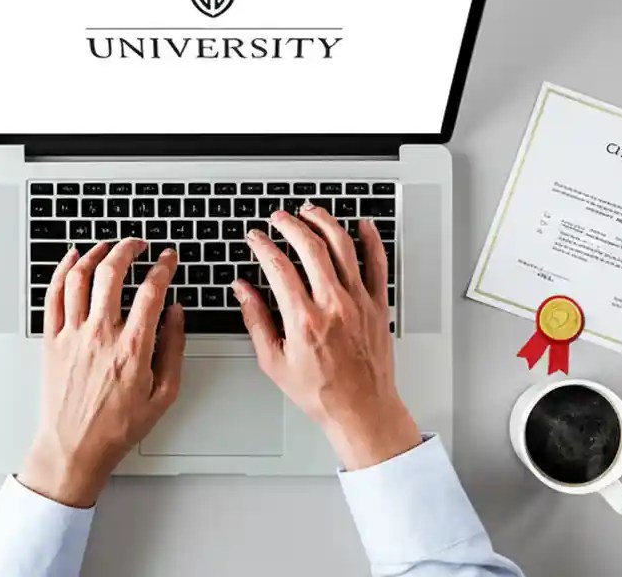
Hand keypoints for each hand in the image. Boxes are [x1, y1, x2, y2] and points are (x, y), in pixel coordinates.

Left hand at [19, 239, 184, 507]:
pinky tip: (72, 259)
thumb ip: (173, 349)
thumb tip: (176, 315)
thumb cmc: (117, 428)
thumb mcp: (163, 395)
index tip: (168, 259)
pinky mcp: (52, 341)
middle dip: (129, 249)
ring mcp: (72, 336)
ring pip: (79, 277)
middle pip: (112, 273)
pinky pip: (53, 295)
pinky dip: (62, 270)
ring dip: (96, 253)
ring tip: (108, 246)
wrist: (74, 449)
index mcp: (132, 349)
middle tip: (138, 244)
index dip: (163, 267)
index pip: (151, 292)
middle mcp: (100, 336)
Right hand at [232, 205, 420, 469]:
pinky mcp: (378, 305)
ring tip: (311, 212)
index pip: (278, 266)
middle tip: (279, 218)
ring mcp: (359, 302)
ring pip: (343, 247)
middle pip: (311, 247)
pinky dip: (372, 240)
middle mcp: (334, 305)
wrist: (361, 410)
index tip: (255, 238)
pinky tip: (363, 225)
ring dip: (325, 223)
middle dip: (291, 225)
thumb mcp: (274, 362)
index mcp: (304, 320)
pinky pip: (378, 264)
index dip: (263, 246)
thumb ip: (256, 320)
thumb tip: (242, 290)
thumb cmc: (320, 392)